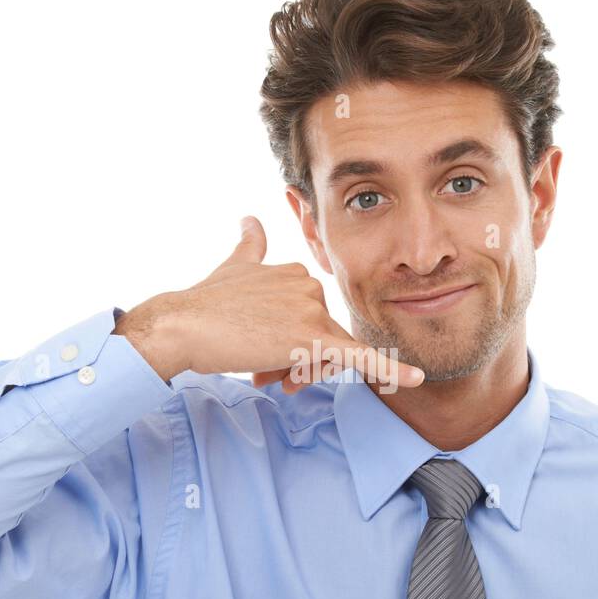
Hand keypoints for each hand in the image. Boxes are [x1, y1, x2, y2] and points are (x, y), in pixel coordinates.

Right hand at [116, 216, 424, 393]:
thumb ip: (250, 246)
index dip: (292, 342)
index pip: (312, 318)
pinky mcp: (312, 340)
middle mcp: (309, 286)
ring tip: (266, 375)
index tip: (264, 353)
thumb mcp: (233, 267)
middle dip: (296, 362)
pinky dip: (390, 370)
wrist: (181, 326)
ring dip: (300, 373)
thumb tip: (250, 219)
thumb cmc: (203, 304)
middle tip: (265, 372)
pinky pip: (360, 358)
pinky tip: (416, 379)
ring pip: (324, 357)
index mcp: (297, 272)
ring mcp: (311, 311)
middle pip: (321, 340)